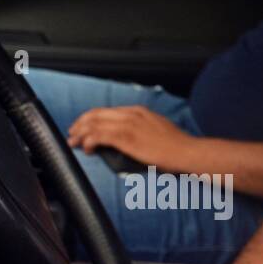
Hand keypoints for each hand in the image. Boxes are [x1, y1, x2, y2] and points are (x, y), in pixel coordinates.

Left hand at [68, 106, 194, 169]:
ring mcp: (128, 125)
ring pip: (94, 124)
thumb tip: (135, 140)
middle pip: (96, 114)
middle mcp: (131, 114)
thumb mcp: (161, 131)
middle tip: (73, 134)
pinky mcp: (126, 138)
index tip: (85, 127)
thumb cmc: (180, 148)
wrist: (189, 152)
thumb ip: (145, 131)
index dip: (92, 118)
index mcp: (139, 112)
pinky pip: (98, 136)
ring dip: (80, 133)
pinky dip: (88, 141)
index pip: (108, 111)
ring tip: (74, 143)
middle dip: (81, 124)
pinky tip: (87, 149)